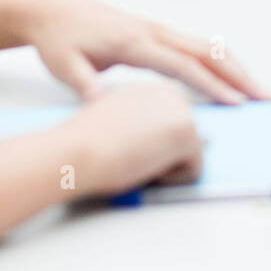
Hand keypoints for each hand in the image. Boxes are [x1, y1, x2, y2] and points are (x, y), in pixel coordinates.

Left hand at [12, 0, 270, 103]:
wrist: (50, 9)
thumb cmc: (58, 37)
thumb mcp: (62, 64)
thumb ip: (83, 83)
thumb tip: (99, 103)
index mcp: (133, 42)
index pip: (181, 65)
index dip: (211, 85)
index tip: (235, 102)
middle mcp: (152, 32)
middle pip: (207, 51)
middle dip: (240, 74)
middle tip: (266, 96)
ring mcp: (156, 30)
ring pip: (206, 46)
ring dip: (235, 66)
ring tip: (258, 90)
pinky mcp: (155, 33)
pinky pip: (195, 46)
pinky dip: (219, 60)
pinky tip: (229, 76)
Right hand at [62, 83, 203, 196]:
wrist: (77, 149)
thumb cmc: (85, 144)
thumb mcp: (116, 124)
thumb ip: (139, 126)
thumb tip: (158, 144)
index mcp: (149, 90)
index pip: (170, 123)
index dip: (154, 145)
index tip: (135, 151)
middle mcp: (169, 93)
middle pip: (185, 136)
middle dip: (167, 153)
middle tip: (134, 159)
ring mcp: (182, 111)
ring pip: (191, 153)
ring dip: (167, 166)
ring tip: (135, 161)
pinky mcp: (188, 133)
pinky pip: (194, 170)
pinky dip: (172, 180)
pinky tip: (145, 169)